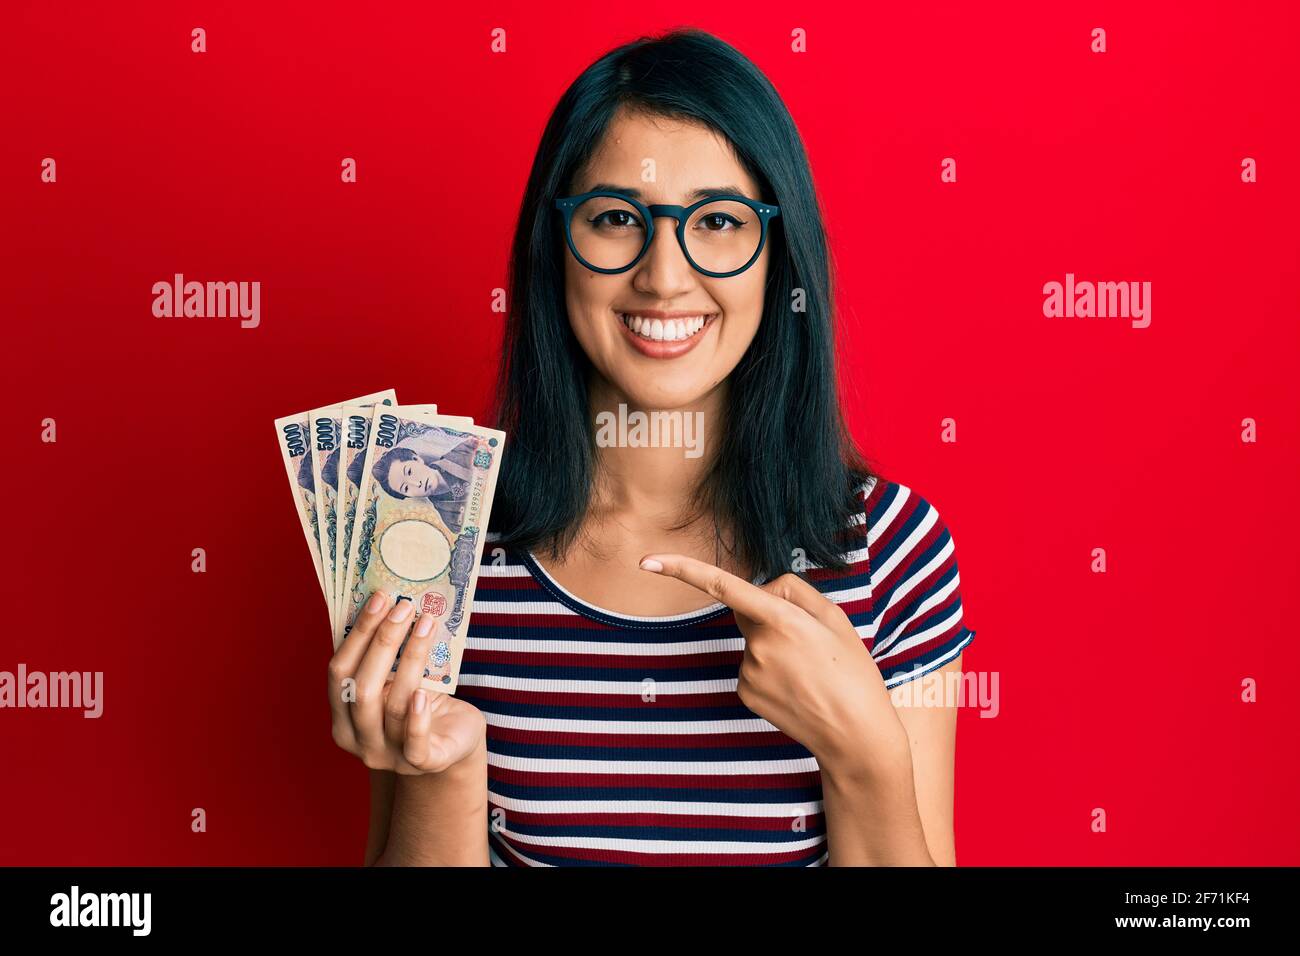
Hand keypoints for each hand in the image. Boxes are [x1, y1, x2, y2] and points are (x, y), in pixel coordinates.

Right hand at [328, 590, 485, 774]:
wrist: (454, 742)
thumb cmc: (421, 704)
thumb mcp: (396, 683)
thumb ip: (383, 659)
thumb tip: (386, 604)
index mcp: (344, 720)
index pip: (339, 674)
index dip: (358, 634)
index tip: (379, 599)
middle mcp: (360, 741)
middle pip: (362, 688)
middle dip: (383, 641)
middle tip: (404, 607)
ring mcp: (390, 757)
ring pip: (393, 704)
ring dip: (411, 657)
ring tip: (427, 623)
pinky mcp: (424, 763)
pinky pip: (415, 744)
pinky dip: (417, 718)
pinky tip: (423, 693)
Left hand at [639, 554, 907, 769]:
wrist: (855, 735)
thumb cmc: (852, 672)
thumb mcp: (835, 619)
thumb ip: (795, 591)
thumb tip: (762, 588)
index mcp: (782, 619)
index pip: (723, 586)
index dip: (683, 570)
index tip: (647, 561)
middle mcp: (757, 645)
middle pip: (749, 611)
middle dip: (770, 615)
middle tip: (809, 643)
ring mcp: (747, 672)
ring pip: (752, 641)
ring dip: (774, 647)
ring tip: (808, 671)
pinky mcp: (745, 693)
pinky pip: (751, 667)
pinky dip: (770, 671)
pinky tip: (795, 687)